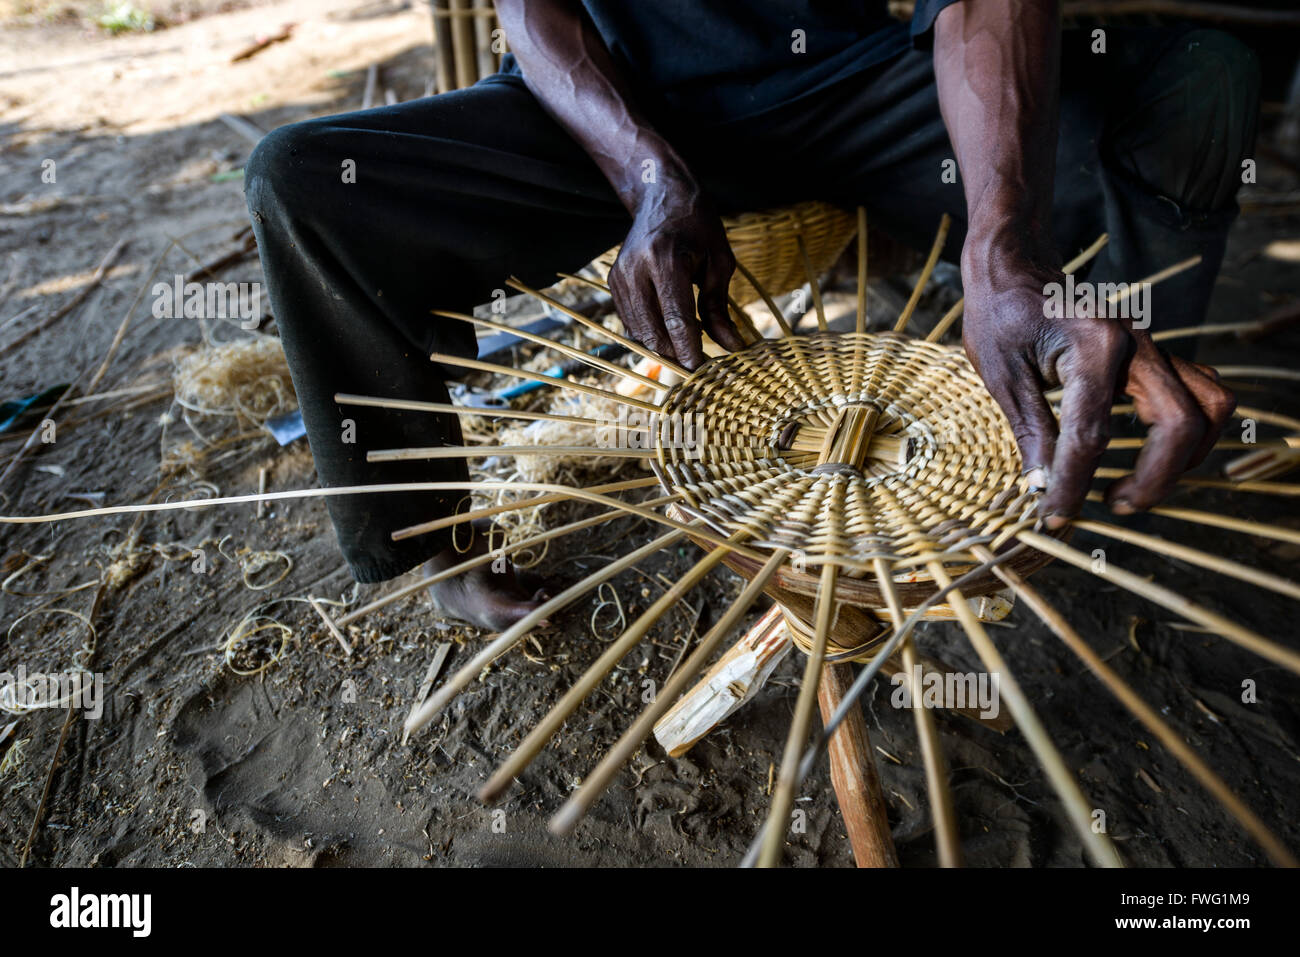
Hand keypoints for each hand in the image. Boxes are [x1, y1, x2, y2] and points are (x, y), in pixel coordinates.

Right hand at [607, 181, 743, 370]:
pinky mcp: (613, 281)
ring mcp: (620, 276)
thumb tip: (731, 347)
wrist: (660, 195)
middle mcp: (637, 269)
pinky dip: (650, 333)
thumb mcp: (719, 261)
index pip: (676, 319)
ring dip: (662, 347)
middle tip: (699, 363)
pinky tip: (670, 329)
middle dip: (676, 354)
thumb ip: (719, 307)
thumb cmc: (697, 225)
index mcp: (666, 259)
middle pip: (653, 332)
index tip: (703, 370)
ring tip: (687, 344)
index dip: (690, 350)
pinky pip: (630, 322)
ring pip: (638, 332)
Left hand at [961, 259, 1234, 528]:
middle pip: (1180, 423)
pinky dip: (1188, 432)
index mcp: (1092, 346)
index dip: (1074, 483)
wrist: (1015, 267)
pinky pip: (1200, 393)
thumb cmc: (1001, 315)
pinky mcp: (1155, 355)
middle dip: (1153, 479)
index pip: (1094, 434)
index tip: (1055, 515)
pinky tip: (1151, 457)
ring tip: (1137, 488)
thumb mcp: (1002, 376)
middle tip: (1112, 506)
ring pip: (1208, 407)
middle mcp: (1136, 344)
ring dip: (1183, 458)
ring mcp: (1153, 347)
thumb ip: (1031, 432)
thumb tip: (1043, 488)